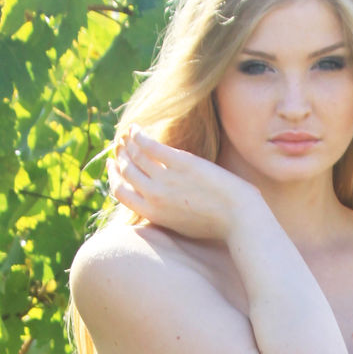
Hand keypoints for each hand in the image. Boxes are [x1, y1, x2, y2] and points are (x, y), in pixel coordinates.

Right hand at [107, 124, 259, 242]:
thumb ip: (166, 213)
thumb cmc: (217, 223)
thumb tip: (159, 202)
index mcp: (154, 215)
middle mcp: (155, 198)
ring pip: (134, 156)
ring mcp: (165, 180)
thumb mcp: (183, 225)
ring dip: (126, 142)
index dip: (113, 177)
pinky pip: (149, 145)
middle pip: (126, 172)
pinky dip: (139, 135)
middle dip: (119, 156)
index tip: (113, 166)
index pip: (121, 193)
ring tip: (128, 133)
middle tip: (120, 145)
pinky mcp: (179, 163)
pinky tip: (137, 128)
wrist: (239, 219)